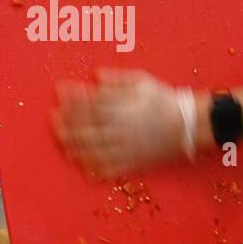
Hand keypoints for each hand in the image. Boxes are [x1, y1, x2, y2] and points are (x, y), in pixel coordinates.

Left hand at [52, 69, 196, 177]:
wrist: (189, 125)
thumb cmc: (164, 100)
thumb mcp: (142, 82)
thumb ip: (117, 80)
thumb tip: (95, 75)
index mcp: (123, 108)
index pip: (90, 103)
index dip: (72, 99)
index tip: (59, 92)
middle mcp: (120, 129)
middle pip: (87, 128)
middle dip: (67, 124)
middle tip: (53, 119)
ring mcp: (125, 148)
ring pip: (94, 149)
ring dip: (74, 146)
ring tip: (62, 142)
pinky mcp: (133, 162)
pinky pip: (110, 167)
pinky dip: (95, 168)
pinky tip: (82, 166)